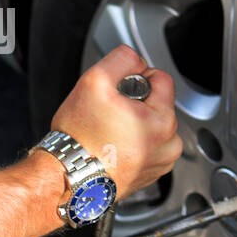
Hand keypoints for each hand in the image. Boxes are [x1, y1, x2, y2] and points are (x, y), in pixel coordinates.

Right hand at [49, 44, 181, 199]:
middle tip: (108, 115)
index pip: (161, 78)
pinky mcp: (150, 174)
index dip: (135, 78)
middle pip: (157, 103)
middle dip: (134, 104)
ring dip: (134, 124)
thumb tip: (136, 60)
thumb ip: (122, 59)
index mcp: (163, 121)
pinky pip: (147, 146)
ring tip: (109, 133)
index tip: (117, 92)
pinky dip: (132, 143)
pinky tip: (111, 146)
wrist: (68, 178)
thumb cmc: (80, 138)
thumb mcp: (94, 81)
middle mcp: (168, 145)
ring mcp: (160, 163)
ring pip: (152, 125)